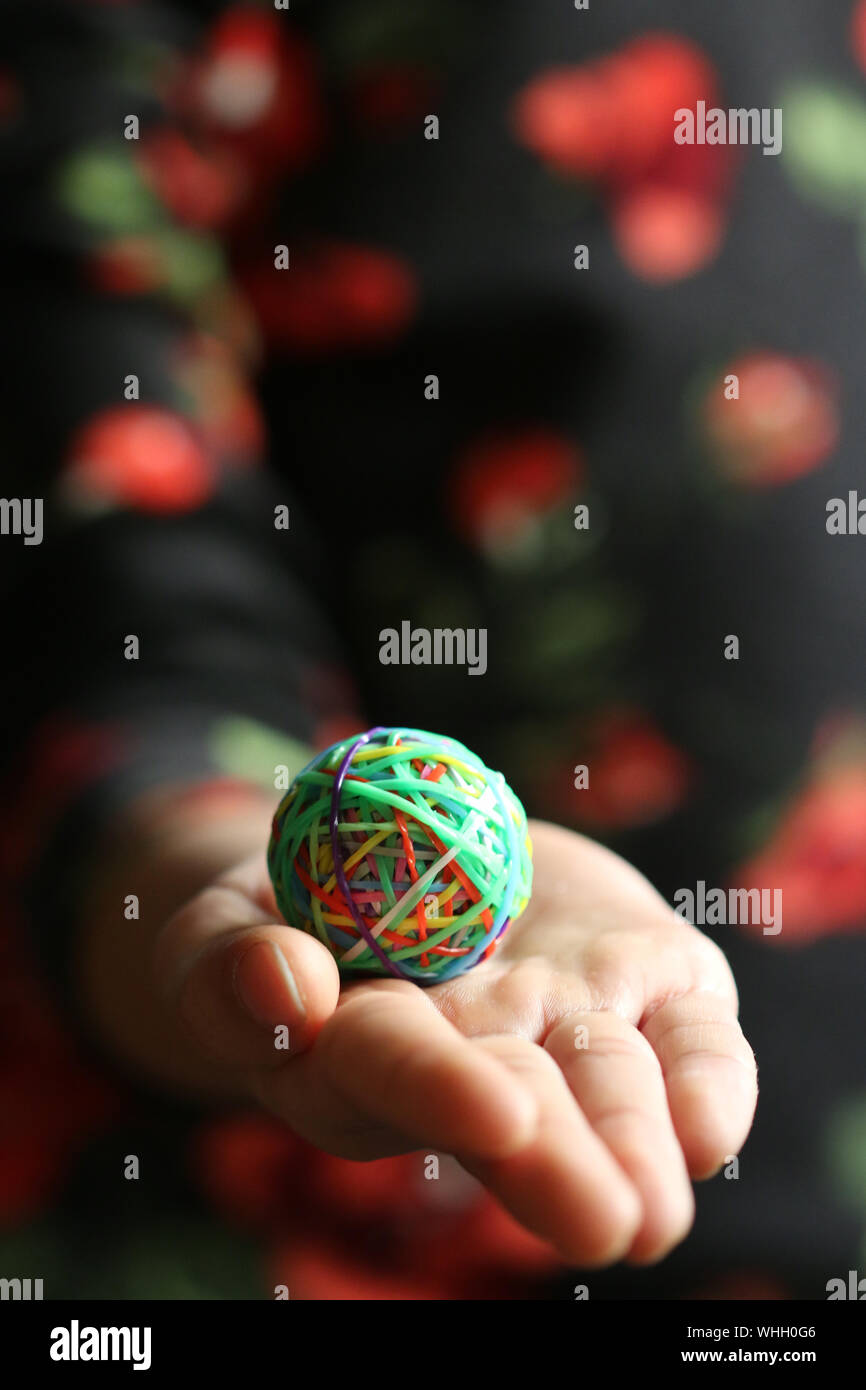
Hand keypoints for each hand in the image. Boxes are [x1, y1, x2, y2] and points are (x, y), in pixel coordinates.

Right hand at [149, 816, 755, 1266]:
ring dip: (636, 1138)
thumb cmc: (289, 920)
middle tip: (609, 1223)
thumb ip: (227, 967)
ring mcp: (569, 1015)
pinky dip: (707, 1076)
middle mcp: (479, 1055)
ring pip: (610, 1082)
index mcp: (362, 1053)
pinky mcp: (648, 973)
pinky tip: (710, 1125)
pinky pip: (692, 1033)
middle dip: (559, 1162)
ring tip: (656, 1215)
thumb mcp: (220, 929)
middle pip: (518, 1106)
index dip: (439, 1088)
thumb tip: (285, 987)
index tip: (494, 1113)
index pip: (394, 1072)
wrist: (412, 860)